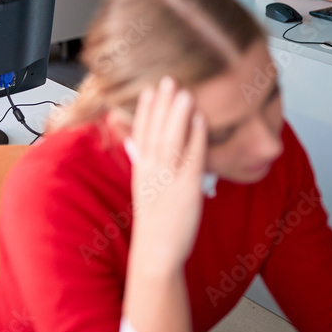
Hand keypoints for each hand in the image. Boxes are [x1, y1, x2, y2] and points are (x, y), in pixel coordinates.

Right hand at [128, 77, 207, 273]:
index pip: (141, 132)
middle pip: (155, 130)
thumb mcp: (143, 188)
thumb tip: (132, 142)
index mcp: (141, 169)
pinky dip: (195, 136)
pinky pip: (190, 157)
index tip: (150, 89)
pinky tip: (200, 120)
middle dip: (161, 104)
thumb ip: (140, 162)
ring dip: (177, 114)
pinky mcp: (185, 187)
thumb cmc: (154, 223)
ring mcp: (167, 177)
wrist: (155, 251)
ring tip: (183, 92)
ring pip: (171, 139)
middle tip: (167, 80)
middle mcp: (151, 169)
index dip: (145, 109)